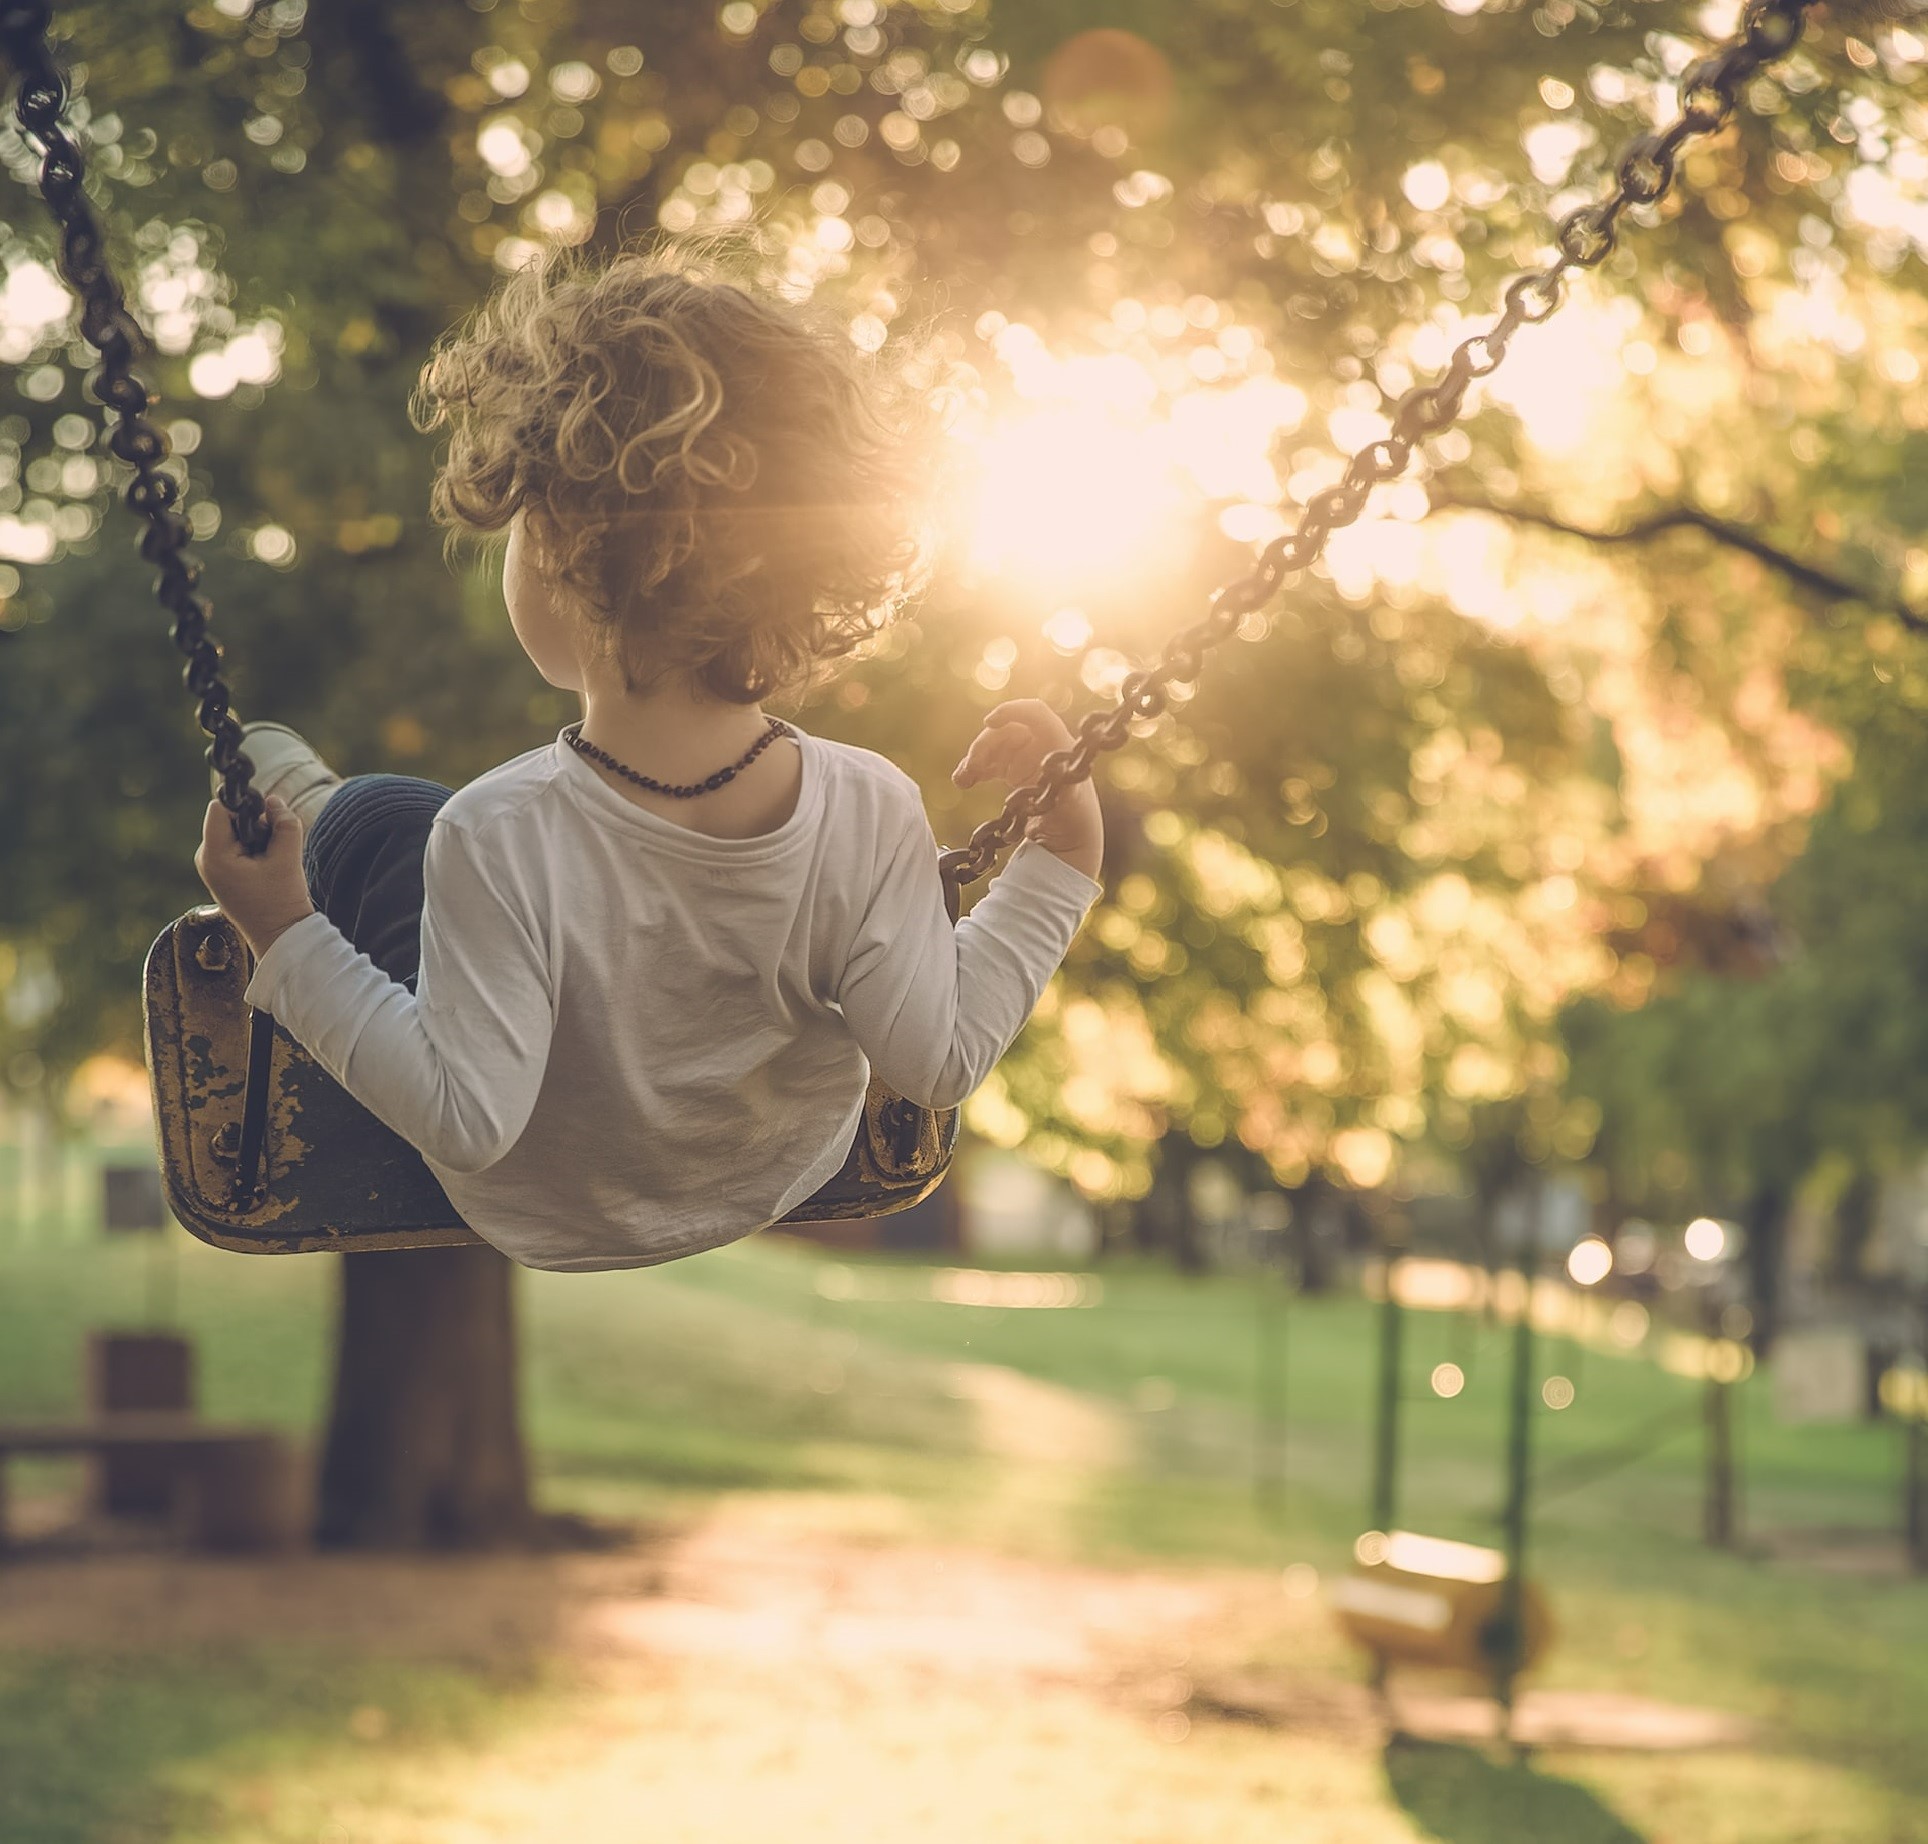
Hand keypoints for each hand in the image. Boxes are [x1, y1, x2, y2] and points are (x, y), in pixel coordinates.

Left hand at [195, 796, 314, 959]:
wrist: (280, 935)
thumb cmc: (281, 901)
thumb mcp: (288, 857)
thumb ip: (284, 823)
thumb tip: (273, 800)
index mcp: (214, 855)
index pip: (219, 809)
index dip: (243, 805)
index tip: (266, 817)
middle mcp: (206, 859)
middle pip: (227, 819)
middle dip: (253, 824)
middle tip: (273, 847)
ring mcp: (212, 866)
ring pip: (233, 831)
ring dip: (256, 837)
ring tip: (271, 861)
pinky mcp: (221, 872)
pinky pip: (235, 846)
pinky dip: (254, 848)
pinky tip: (267, 868)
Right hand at [953, 699, 1103, 881]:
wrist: (1068, 838)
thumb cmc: (1075, 819)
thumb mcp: (1071, 804)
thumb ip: (1064, 790)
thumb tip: (1054, 778)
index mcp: (1058, 743)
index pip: (1036, 713)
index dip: (1012, 711)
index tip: (988, 722)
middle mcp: (1041, 745)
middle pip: (1006, 730)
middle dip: (984, 745)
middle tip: (970, 767)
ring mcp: (1025, 756)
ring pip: (993, 745)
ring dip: (974, 758)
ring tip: (962, 780)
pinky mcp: (1013, 770)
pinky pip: (988, 762)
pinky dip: (974, 769)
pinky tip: (963, 781)